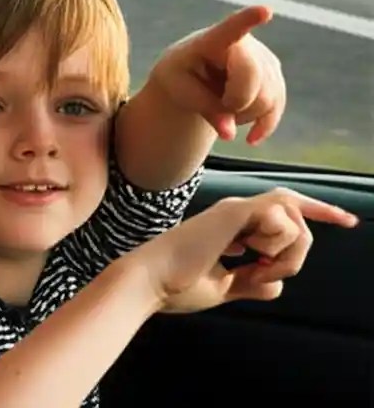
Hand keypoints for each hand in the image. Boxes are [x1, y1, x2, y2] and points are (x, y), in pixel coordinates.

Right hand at [125, 188, 357, 314]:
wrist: (149, 282)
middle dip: (297, 251)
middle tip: (265, 275)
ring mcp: (235, 210)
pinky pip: (281, 218)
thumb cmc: (176, 287)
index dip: (319, 211)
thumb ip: (249, 283)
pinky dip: (278, 246)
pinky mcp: (235, 213)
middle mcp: (235, 212)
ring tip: (256, 271)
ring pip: (294, 218)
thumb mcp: (223, 288)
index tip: (348, 220)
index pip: (284, 210)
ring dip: (288, 252)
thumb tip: (274, 285)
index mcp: (230, 227)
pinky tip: (251, 259)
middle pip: (297, 217)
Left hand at [149, 5, 284, 144]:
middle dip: (236, 102)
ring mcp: (264, 60)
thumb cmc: (180, 76)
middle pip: (254, 80)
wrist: (194, 75)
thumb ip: (202, 107)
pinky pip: (277, 108)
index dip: (248, 20)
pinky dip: (263, 126)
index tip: (265, 11)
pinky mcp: (275, 78)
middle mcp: (245, 44)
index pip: (231, 28)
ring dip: (244, 114)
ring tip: (222, 109)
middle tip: (216, 106)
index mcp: (212, 40)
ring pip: (267, 97)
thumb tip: (229, 133)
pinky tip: (251, 139)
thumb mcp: (178, 89)